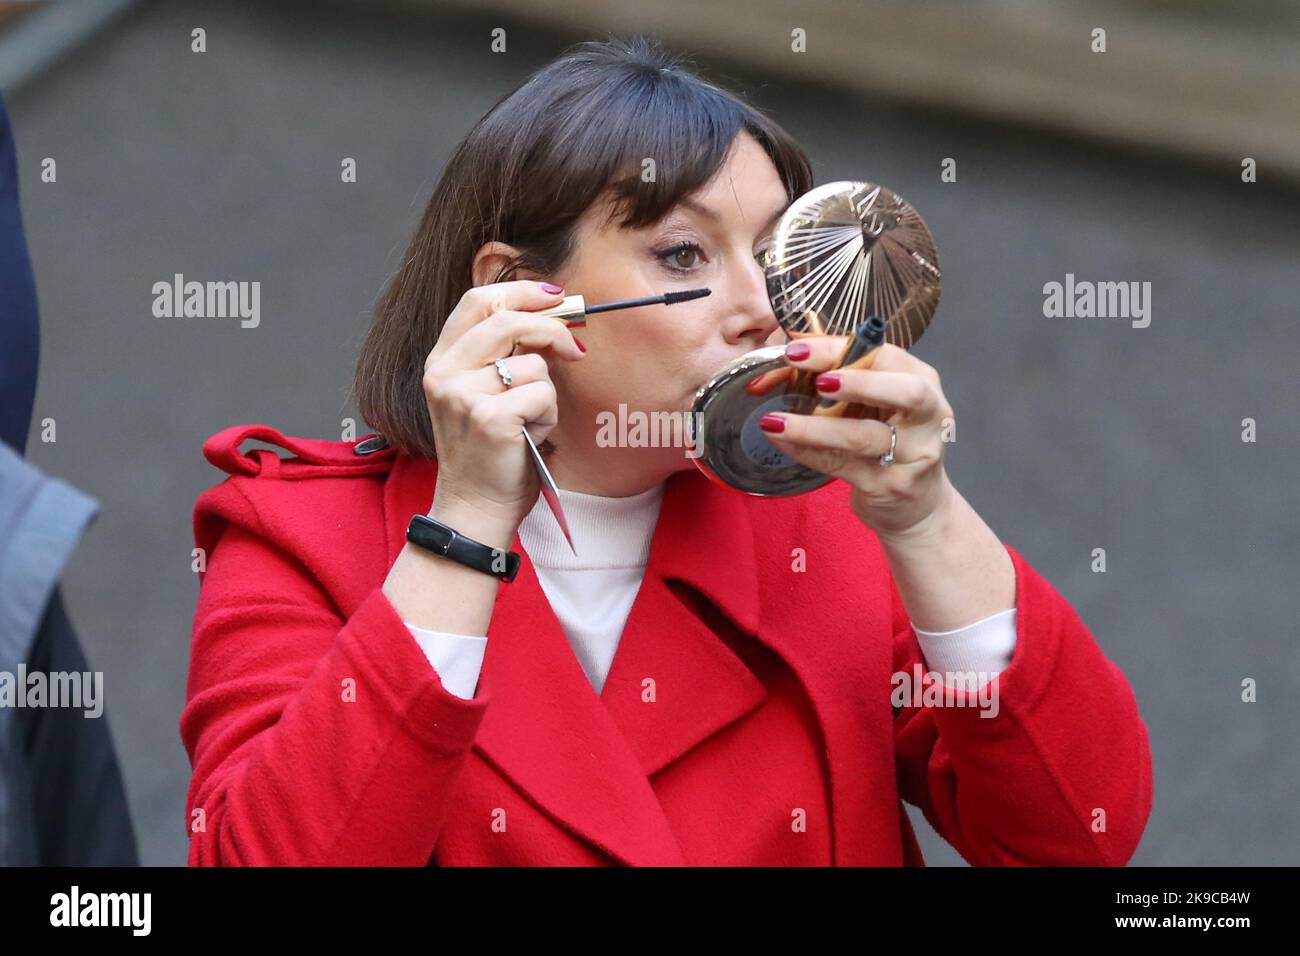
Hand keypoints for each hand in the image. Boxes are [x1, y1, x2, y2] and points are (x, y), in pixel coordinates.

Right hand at [421, 279, 584, 529]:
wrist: (475, 508)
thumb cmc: (489, 453)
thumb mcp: (483, 394)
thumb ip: (503, 355)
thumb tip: (553, 315)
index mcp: (441, 361)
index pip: (477, 300)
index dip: (521, 290)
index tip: (555, 297)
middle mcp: (444, 373)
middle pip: (508, 320)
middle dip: (552, 329)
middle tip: (575, 348)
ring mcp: (463, 395)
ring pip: (533, 363)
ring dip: (547, 392)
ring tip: (531, 420)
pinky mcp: (489, 418)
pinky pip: (543, 393)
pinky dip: (549, 415)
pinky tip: (532, 436)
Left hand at [757, 339, 955, 538]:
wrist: (917, 503)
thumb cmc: (891, 440)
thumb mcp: (878, 402)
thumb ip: (845, 374)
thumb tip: (793, 347)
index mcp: (923, 381)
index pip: (885, 355)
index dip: (840, 349)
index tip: (797, 349)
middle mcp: (928, 416)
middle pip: (904, 393)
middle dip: (858, 382)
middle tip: (817, 381)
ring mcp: (912, 455)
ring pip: (862, 436)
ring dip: (813, 427)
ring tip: (775, 421)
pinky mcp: (889, 486)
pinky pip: (841, 465)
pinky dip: (806, 452)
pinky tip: (781, 442)